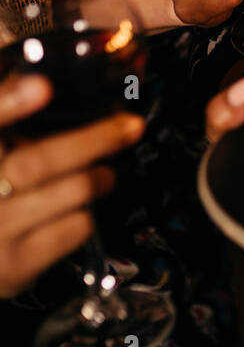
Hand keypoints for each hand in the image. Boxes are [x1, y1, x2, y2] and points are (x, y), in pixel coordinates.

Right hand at [0, 73, 144, 298]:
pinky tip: (80, 207)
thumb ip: (6, 119)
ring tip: (105, 173)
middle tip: (129, 127)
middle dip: (93, 140)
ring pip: (68, 194)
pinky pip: (73, 230)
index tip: (44, 86)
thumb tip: (40, 80)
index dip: (9, 103)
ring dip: (98, 178)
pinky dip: (86, 213)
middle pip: (38, 161)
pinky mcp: (16, 266)